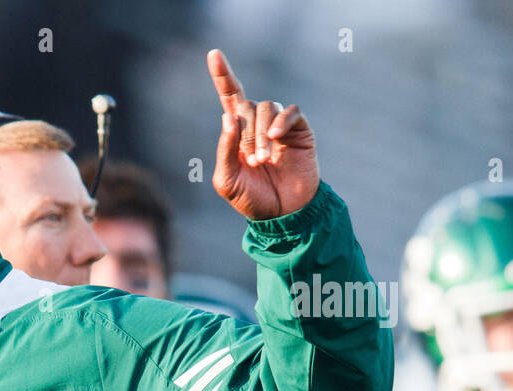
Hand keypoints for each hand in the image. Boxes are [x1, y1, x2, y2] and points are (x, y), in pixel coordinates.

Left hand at [209, 48, 318, 219]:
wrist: (282, 214)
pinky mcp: (299, 130)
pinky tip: (277, 140)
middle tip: (252, 161)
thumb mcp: (227, 180)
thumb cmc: (252, 199)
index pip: (229, 97)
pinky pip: (290, 112)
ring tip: (262, 160)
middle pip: (246, 106)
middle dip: (245, 133)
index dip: (222, 75)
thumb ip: (225, 149)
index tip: (213, 54)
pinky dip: (281, 122)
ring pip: (266, 108)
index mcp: (236, 133)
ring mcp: (279, 125)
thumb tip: (228, 117)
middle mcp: (257, 124)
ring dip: (261, 134)